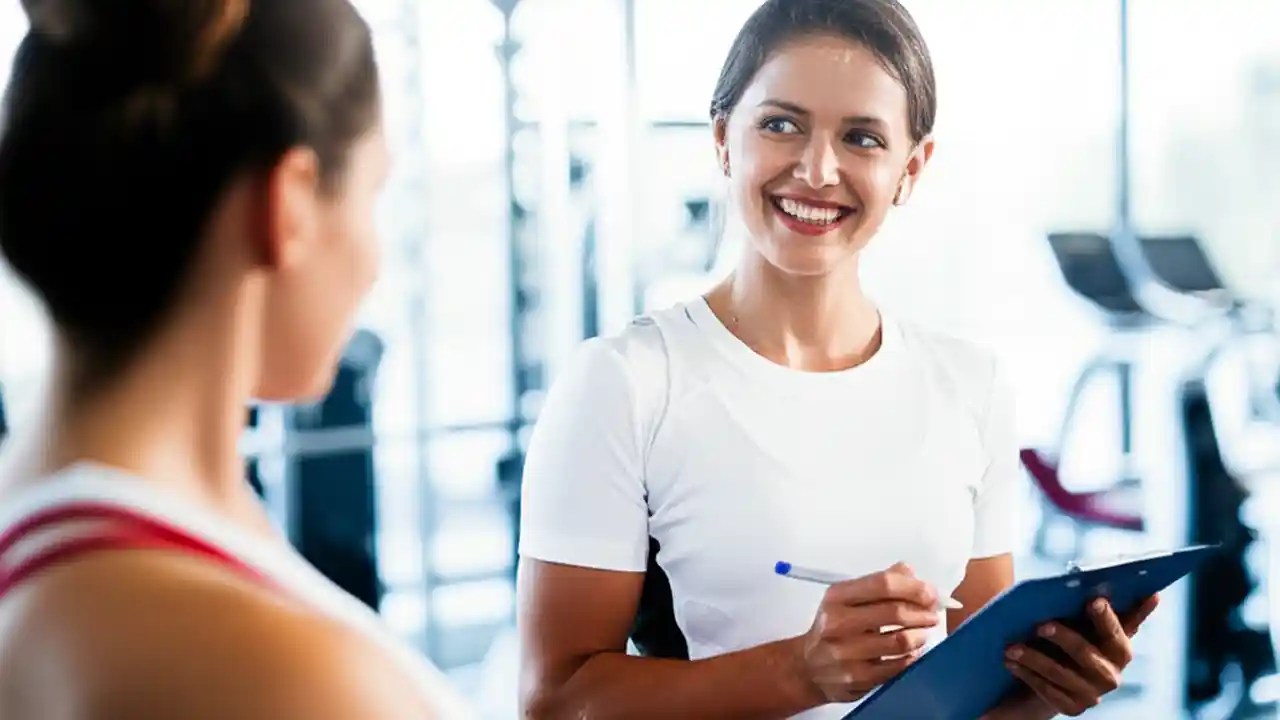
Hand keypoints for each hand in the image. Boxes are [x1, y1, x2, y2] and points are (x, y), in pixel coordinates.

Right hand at [791, 562, 943, 704]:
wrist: (808, 667)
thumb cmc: (833, 627)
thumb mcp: (846, 599)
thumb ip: (878, 583)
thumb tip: (910, 572)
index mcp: (837, 597)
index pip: (883, 584)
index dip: (914, 587)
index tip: (931, 594)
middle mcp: (837, 623)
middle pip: (895, 612)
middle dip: (923, 612)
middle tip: (933, 614)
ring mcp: (846, 652)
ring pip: (900, 641)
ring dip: (921, 635)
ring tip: (924, 632)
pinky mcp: (856, 678)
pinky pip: (897, 666)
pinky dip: (911, 657)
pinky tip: (911, 652)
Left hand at [1002, 594, 1159, 716]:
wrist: (1060, 676)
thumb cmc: (1075, 637)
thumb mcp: (1087, 622)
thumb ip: (1102, 608)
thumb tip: (1116, 584)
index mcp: (1120, 649)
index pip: (1116, 631)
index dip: (1107, 617)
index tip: (1094, 600)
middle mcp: (1111, 674)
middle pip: (1085, 653)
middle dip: (1063, 638)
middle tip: (1041, 625)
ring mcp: (1092, 694)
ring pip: (1060, 674)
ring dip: (1034, 658)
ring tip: (1010, 647)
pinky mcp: (1072, 707)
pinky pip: (1047, 690)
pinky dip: (1027, 674)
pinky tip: (1010, 662)